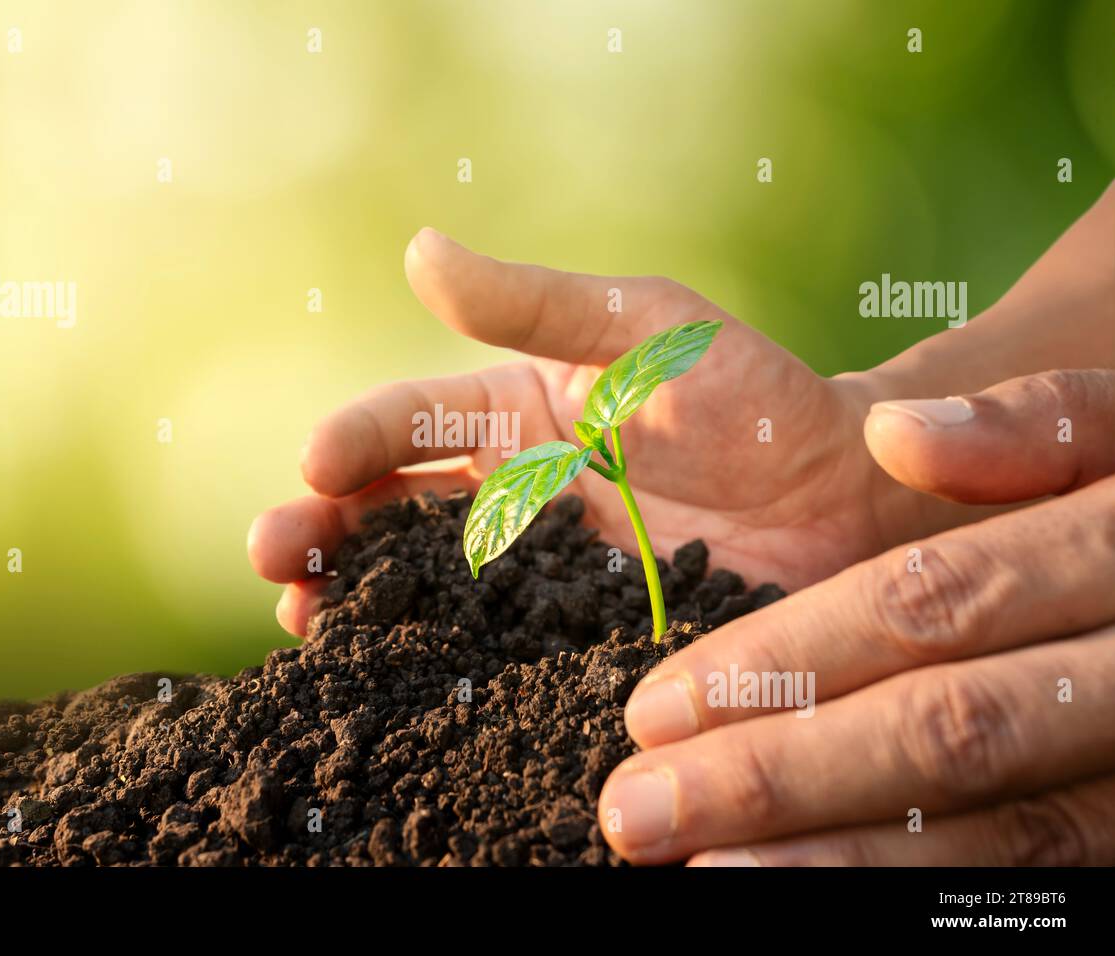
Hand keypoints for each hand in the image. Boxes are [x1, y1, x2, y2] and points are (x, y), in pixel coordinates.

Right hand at [249, 229, 965, 634]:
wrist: (841, 498)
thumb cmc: (750, 394)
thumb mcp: (641, 325)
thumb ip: (534, 302)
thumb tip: (418, 249)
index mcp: (512, 414)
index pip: (411, 422)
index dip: (358, 439)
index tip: (316, 462)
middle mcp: (509, 496)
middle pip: (393, 511)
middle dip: (325, 528)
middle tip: (273, 552)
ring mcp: (536, 575)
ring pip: (423, 587)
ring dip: (356, 599)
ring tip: (303, 617)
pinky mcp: (571, 638)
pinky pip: (490, 652)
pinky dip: (434, 664)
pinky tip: (389, 680)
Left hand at [600, 369, 1114, 864]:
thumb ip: (1029, 426)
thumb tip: (896, 434)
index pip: (927, 605)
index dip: (784, 658)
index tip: (657, 707)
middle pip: (946, 731)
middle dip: (782, 778)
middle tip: (639, 813)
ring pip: (1005, 831)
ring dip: (843, 863)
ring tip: (706, 875)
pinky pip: (1044, 874)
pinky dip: (919, 891)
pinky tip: (806, 891)